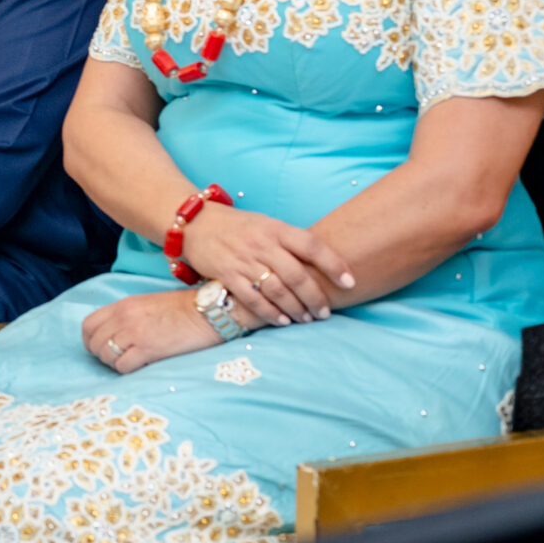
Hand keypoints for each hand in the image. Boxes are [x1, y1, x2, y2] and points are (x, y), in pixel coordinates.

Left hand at [80, 287, 221, 373]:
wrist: (206, 312)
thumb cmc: (180, 309)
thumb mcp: (146, 304)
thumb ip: (126, 316)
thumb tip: (114, 334)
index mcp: (122, 305)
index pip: (88, 325)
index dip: (90, 340)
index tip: (99, 348)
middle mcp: (123, 318)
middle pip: (95, 343)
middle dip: (102, 355)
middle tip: (118, 359)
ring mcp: (134, 333)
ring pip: (106, 356)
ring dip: (115, 364)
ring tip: (131, 362)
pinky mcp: (147, 349)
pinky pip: (123, 366)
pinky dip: (128, 370)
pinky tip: (142, 366)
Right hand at [179, 206, 355, 327]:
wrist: (193, 222)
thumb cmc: (237, 226)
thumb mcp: (265, 224)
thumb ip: (288, 242)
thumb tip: (321, 266)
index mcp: (275, 228)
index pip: (311, 245)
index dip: (334, 264)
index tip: (350, 282)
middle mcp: (261, 243)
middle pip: (296, 275)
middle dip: (315, 298)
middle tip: (324, 313)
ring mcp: (243, 259)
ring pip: (277, 290)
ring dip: (295, 309)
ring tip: (305, 319)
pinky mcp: (225, 274)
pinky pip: (252, 299)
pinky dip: (270, 313)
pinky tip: (281, 320)